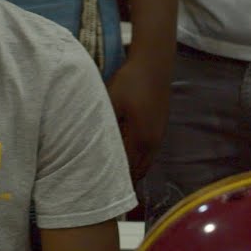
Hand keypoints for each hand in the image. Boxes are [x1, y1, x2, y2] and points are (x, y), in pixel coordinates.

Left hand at [107, 53, 173, 181]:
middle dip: (123, 180)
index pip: (126, 170)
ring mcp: (158, 136)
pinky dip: (138, 159)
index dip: (113, 181)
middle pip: (138, 172)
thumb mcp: (110, 102)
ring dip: (131, 169)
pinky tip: (124, 154)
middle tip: (102, 185)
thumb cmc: (130, 81)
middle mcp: (153, 142)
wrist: (154, 64)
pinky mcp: (159, 128)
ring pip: (145, 164)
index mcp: (140, 139)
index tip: (97, 186)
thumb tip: (91, 146)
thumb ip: (103, 126)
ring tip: (112, 173)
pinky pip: (149, 153)